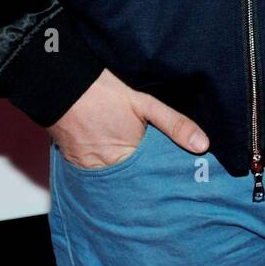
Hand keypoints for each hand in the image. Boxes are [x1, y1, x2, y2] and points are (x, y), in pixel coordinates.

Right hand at [47, 67, 209, 168]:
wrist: (62, 82)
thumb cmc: (103, 89)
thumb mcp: (144, 102)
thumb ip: (174, 124)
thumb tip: (202, 144)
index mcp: (127, 157)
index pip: (150, 179)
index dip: (160, 178)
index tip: (173, 182)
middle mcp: (106, 169)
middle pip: (130, 183)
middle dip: (142, 182)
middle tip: (156, 181)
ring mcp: (87, 168)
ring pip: (111, 180)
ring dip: (121, 176)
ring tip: (133, 169)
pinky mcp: (73, 162)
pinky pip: (92, 174)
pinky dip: (102, 170)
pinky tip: (110, 159)